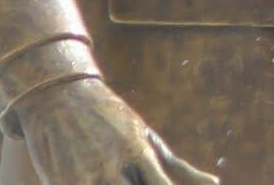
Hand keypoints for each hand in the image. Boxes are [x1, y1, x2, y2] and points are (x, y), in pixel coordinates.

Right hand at [15, 78, 219, 184]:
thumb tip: (215, 183)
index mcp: (137, 151)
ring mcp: (84, 176)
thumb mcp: (146, 137)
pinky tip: (100, 183)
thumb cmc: (112, 119)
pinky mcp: (62, 182)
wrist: (59, 97)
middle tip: (139, 182)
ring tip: (125, 180)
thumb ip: (180, 167)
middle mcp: (112, 164)